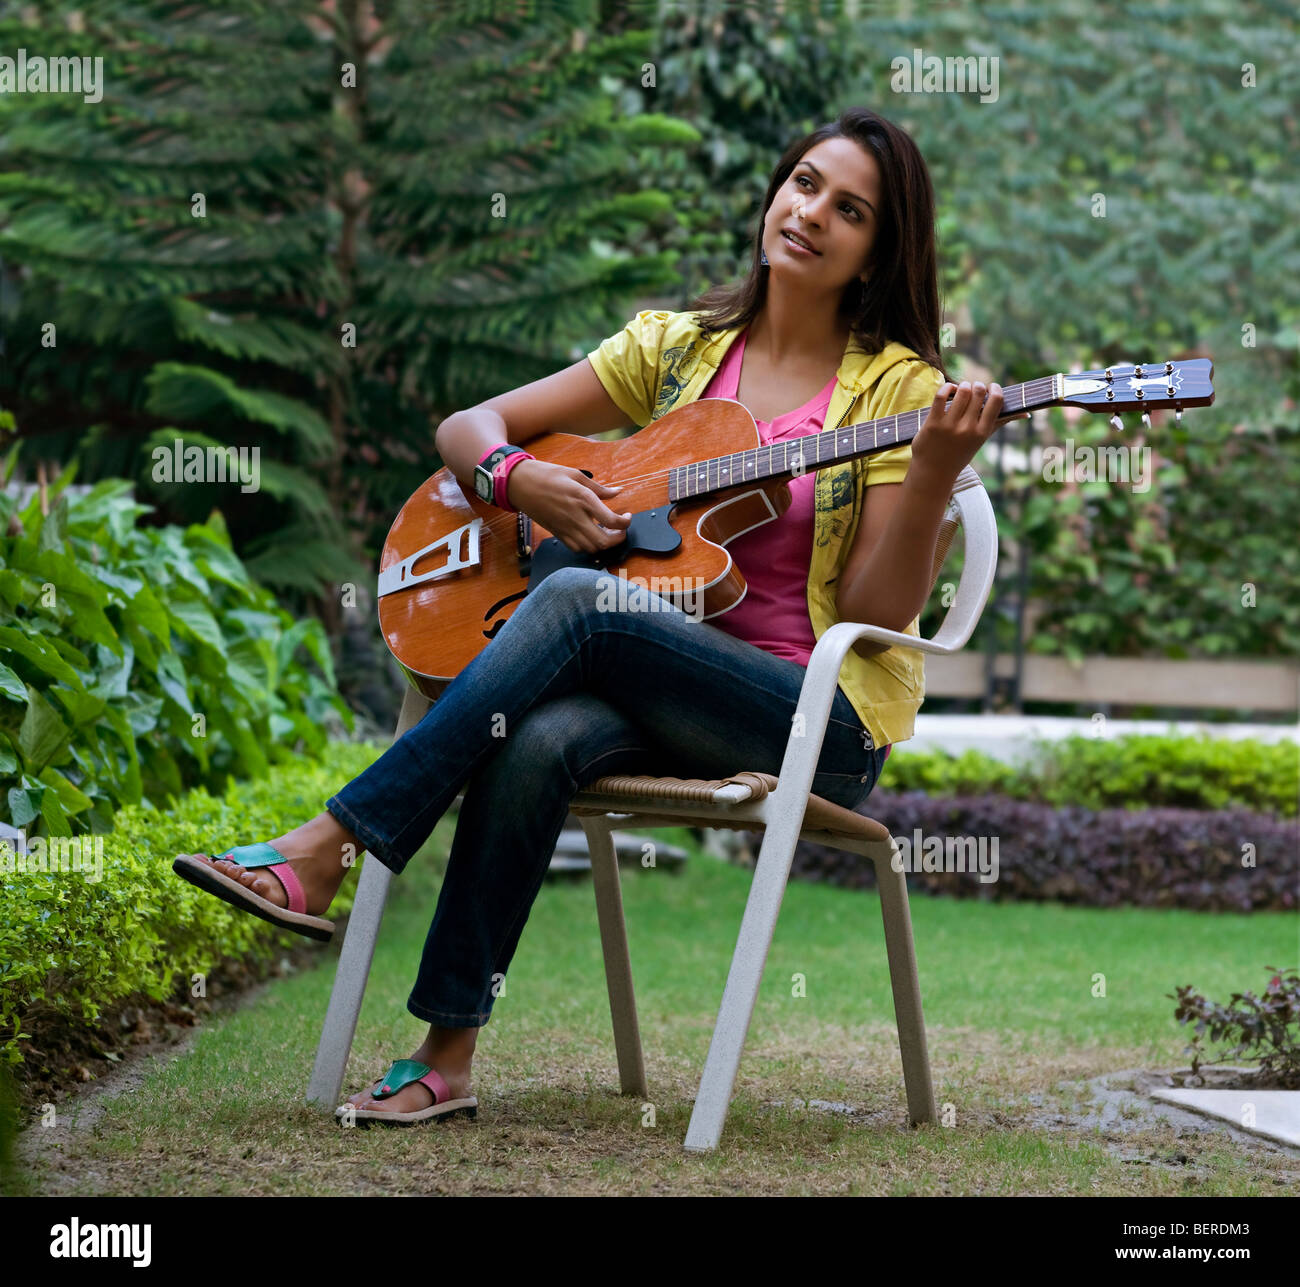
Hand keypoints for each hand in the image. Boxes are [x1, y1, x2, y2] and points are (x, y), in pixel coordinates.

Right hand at [506, 458, 631, 553]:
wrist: (520, 484)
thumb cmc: (547, 475)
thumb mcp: (576, 474)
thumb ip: (599, 488)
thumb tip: (618, 492)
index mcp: (583, 499)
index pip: (612, 521)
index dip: (625, 523)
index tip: (627, 517)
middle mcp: (576, 517)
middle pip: (604, 541)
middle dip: (618, 538)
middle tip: (620, 529)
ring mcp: (565, 528)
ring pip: (591, 548)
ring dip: (604, 544)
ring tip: (607, 532)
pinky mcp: (557, 534)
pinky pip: (577, 548)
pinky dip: (588, 546)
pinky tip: (591, 535)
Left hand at [911, 381, 1029, 485]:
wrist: (934, 471)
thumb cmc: (961, 453)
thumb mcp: (982, 439)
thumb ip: (1001, 422)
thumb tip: (1026, 414)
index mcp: (982, 432)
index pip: (996, 400)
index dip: (995, 389)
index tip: (992, 387)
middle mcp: (967, 428)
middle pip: (978, 392)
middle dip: (978, 385)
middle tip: (975, 388)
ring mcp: (949, 426)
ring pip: (961, 391)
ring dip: (964, 385)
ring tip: (962, 389)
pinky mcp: (932, 423)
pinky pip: (941, 396)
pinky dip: (947, 388)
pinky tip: (949, 391)